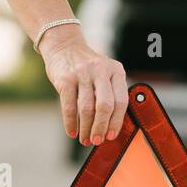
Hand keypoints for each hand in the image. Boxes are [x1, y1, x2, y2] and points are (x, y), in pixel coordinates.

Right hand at [39, 27, 127, 145]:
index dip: (117, 122)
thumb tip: (110, 128)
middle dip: (101, 128)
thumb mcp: (105, 74)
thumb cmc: (88, 68)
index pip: (121, 101)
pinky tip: (72, 132)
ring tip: (85, 140)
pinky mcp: (65, 79)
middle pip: (105, 106)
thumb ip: (111, 94)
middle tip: (97, 141)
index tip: (112, 136)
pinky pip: (69, 107)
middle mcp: (101, 70)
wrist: (64, 46)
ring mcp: (82, 73)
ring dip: (86, 129)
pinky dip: (70, 123)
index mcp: (116, 71)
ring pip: (87, 109)